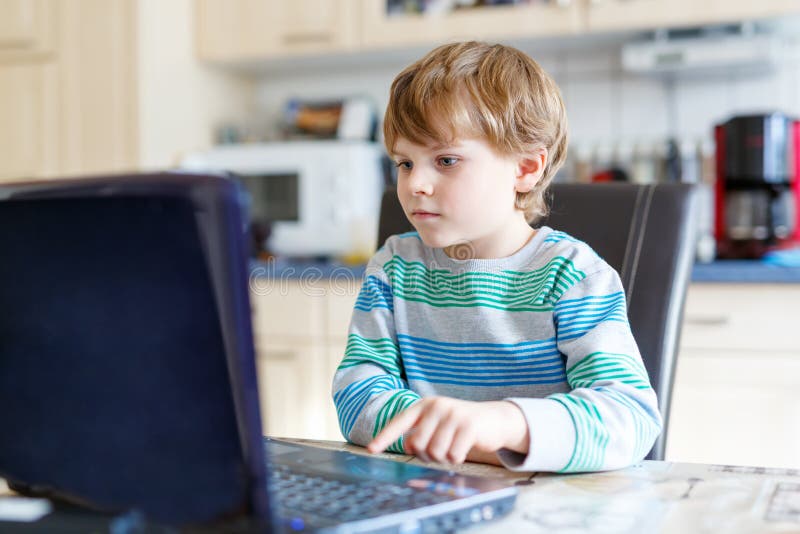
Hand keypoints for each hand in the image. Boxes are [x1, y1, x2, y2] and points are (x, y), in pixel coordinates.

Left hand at [366, 397, 527, 463]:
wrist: (494, 419)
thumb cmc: (460, 425)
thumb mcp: (438, 424)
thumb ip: (420, 433)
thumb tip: (407, 447)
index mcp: (425, 405)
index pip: (399, 422)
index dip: (384, 437)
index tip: (371, 450)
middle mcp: (436, 406)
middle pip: (417, 445)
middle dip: (427, 455)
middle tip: (440, 451)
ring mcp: (452, 415)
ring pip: (435, 452)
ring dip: (443, 458)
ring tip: (453, 448)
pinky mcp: (468, 426)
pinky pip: (453, 455)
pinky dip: (457, 459)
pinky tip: (463, 449)